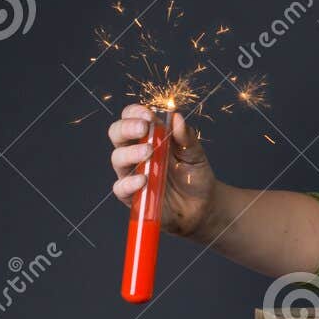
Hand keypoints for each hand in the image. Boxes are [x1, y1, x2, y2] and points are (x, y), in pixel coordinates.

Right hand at [108, 104, 216, 238]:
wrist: (201, 206)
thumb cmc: (195, 176)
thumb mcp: (196, 154)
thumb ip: (187, 137)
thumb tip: (176, 117)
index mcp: (150, 136)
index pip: (131, 117)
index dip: (135, 112)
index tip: (148, 115)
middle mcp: (136, 151)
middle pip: (117, 133)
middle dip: (127, 127)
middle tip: (143, 128)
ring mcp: (132, 173)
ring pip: (117, 158)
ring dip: (131, 153)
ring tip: (149, 153)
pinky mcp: (132, 196)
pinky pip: (121, 187)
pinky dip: (129, 183)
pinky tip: (143, 180)